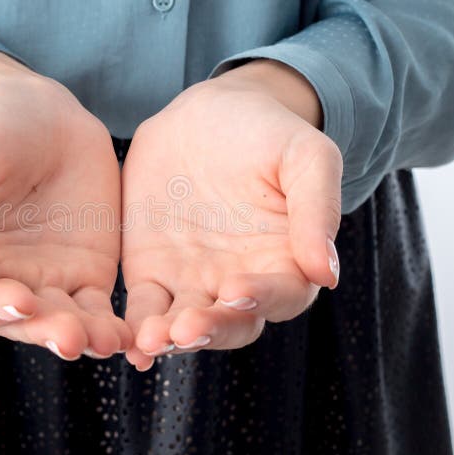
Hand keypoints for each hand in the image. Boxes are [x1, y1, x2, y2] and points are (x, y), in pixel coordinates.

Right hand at [0, 46, 130, 359]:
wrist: (41, 113)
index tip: (22, 298)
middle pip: (17, 322)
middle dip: (44, 331)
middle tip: (72, 337)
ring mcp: (44, 282)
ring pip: (60, 323)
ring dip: (83, 336)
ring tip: (106, 339)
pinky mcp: (85, 275)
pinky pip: (98, 310)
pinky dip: (112, 326)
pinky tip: (129, 333)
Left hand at [121, 60, 342, 370]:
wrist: (206, 113)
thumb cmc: (268, 132)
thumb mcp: (305, 156)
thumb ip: (317, 210)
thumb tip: (326, 274)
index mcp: (285, 261)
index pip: (281, 295)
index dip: (262, 298)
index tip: (237, 290)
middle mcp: (240, 282)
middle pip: (231, 324)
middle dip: (209, 330)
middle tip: (185, 329)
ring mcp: (193, 282)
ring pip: (184, 325)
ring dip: (168, 337)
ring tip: (150, 340)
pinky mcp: (151, 273)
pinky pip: (144, 308)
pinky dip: (135, 328)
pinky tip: (127, 341)